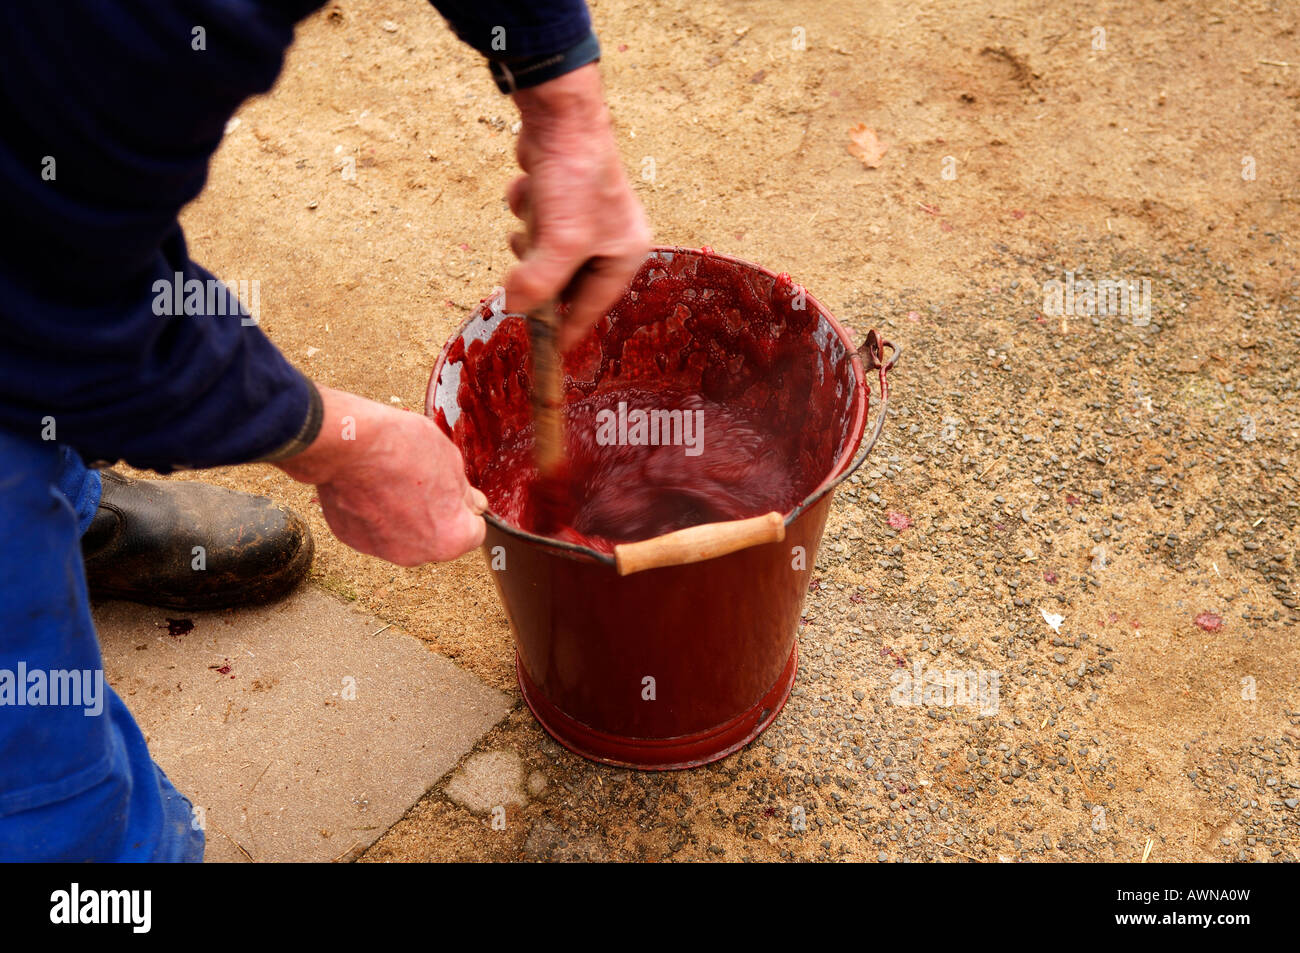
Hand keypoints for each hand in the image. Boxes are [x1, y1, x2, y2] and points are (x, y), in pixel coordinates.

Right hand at [275, 386, 486, 565]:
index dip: (465, 508)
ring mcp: (382, 550)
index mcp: (451, 539)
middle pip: (436, 536)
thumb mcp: (451, 461)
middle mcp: (417, 555)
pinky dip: (373, 513)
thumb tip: (471, 504)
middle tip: (420, 482)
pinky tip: (369, 487)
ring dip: (403, 515)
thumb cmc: (401, 449)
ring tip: (392, 481)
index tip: (454, 492)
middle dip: (434, 514)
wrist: (348, 444)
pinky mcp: (353, 540)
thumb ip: (464, 492)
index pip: (473, 532)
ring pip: (404, 534)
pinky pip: (373, 529)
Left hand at [505, 63, 650, 349]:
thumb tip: (513, 308)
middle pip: (562, 282)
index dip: (564, 331)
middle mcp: (609, 239)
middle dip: (539, 271)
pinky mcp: (560, 198)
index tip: (541, 354)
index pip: (590, 308)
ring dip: (529, 237)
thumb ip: (538, 285)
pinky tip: (530, 187)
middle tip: (524, 265)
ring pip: (542, 252)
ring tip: (532, 216)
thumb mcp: (560, 243)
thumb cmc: (576, 180)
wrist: (561, 115)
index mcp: (624, 256)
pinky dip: (525, 209)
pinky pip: (534, 223)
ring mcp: (583, 218)